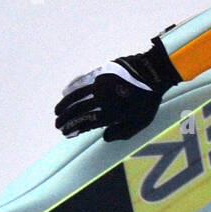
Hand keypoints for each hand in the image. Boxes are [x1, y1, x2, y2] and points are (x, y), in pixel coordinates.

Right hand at [54, 36, 181, 141]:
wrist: (154, 73)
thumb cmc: (149, 100)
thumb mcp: (141, 122)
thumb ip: (122, 132)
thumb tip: (104, 138)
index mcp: (112, 114)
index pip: (88, 123)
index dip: (75, 129)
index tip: (66, 133)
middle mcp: (103, 100)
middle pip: (79, 111)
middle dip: (66, 119)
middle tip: (57, 125)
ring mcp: (101, 86)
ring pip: (77, 96)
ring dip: (65, 105)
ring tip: (57, 112)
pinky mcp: (101, 73)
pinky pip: (82, 81)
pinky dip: (72, 88)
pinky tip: (64, 92)